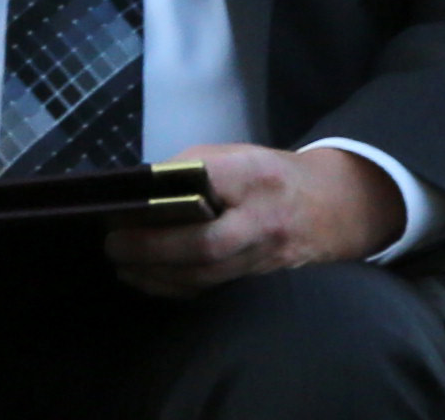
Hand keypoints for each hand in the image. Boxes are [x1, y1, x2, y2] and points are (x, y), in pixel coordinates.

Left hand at [106, 143, 401, 294]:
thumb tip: (137, 191)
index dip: (162, 205)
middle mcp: (261, 221)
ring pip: (208, 276)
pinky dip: (178, 287)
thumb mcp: (231, 155)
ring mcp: (264, 256)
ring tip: (123, 267)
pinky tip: (151, 280)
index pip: (204, 188)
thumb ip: (186, 170)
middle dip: (154, 251)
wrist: (330, 205)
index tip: (121, 212)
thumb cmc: (266, 174)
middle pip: (206, 247)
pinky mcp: (260, 278)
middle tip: (114, 248)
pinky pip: (215, 288)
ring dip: (159, 276)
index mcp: (251, 177)